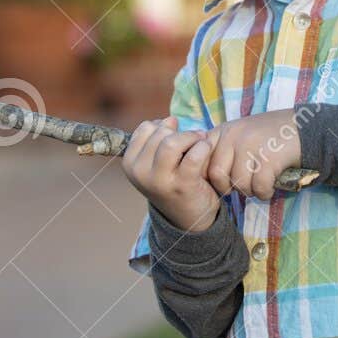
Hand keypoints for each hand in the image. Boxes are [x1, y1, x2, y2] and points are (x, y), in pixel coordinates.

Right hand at [120, 116, 218, 232]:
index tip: (176, 137)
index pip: (146, 128)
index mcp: (130, 163)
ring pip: (172, 142)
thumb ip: (159, 138)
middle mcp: (140, 173)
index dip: (164, 127)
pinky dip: (203, 147)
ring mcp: (160, 181)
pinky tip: (207, 148)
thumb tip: (170, 120)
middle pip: (161, 133)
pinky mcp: (182, 186)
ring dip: (192, 136)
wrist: (187, 217)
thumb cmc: (173, 181)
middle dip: (180, 132)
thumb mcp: (156, 161)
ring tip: (202, 140)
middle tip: (194, 139)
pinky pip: (194, 155)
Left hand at [203, 110, 303, 201]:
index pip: (202, 158)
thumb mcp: (242, 133)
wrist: (303, 128)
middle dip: (229, 188)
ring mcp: (250, 146)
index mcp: (224, 131)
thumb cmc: (270, 135)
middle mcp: (233, 136)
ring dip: (250, 191)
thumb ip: (224, 148)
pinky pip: (259, 187)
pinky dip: (264, 193)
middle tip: (242, 187)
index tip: (223, 182)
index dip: (209, 176)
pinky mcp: (268, 158)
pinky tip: (270, 188)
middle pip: (217, 174)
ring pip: (239, 183)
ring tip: (259, 186)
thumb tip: (207, 176)